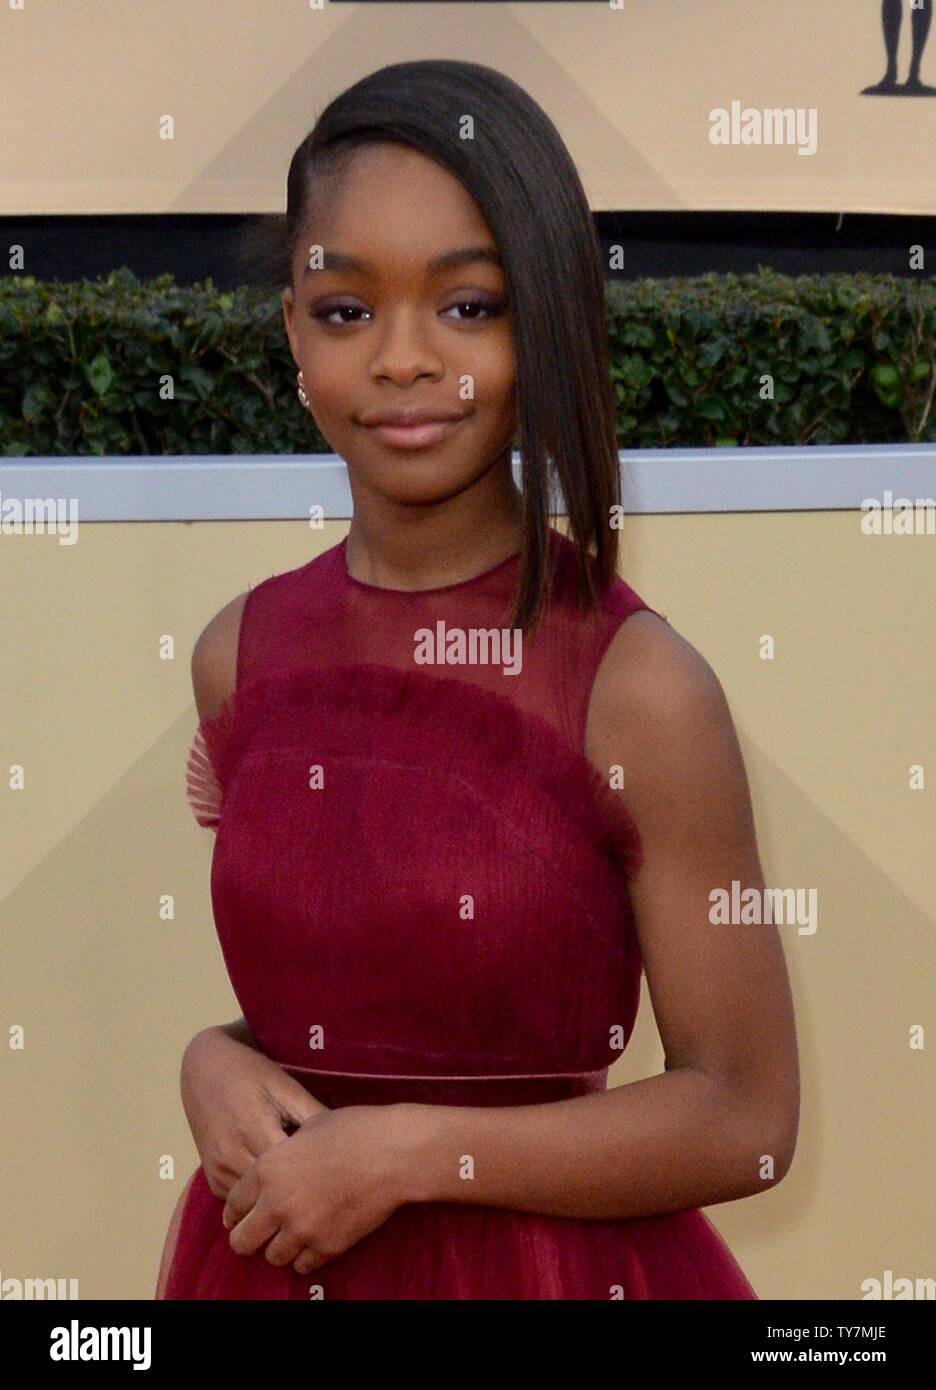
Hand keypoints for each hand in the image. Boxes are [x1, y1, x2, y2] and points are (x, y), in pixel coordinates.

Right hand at [180, 1028, 325, 1199]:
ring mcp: (218, 1170)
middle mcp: (231, 1155)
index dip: (319, 1178)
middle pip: (273, 1194)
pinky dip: (261, 1201)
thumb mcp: (287, 1088)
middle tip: (331, 1195)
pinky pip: (241, 1202)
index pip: (293, 1172)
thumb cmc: (254, 1074)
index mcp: (254, 1129)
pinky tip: (283, 1194)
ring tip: (310, 1197)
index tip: (342, 1179)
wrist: (206, 1069)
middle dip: (302, 1197)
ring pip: (256, 1205)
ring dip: (280, 1203)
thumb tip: (347, 1144)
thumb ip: (314, 1116)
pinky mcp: (211, 1178)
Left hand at [221, 1104, 411, 1274]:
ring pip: (271, 1258)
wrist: (393, 1153)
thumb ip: (286, 1150)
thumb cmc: (355, 1130)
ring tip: (292, 1234)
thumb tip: (284, 1158)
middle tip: (261, 1231)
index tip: (243, 1215)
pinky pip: (302, 1266)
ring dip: (279, 1247)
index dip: (236, 1211)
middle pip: (241, 1242)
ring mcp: (301, 1229)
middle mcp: (276, 1204)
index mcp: (267, 1169)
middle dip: (248, 1236)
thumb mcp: (309, 1127)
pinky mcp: (327, 1246)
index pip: (232, 1204)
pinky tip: (314, 1240)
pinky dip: (305, 1257)